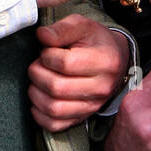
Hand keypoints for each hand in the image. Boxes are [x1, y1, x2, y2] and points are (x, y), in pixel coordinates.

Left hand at [27, 15, 130, 131]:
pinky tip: (40, 98)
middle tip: (37, 65)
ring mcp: (92, 106)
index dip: (47, 55)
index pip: (65, 63)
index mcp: (105, 61)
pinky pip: (54, 125)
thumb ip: (61, 28)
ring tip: (37, 80)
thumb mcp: (82, 25)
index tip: (47, 51)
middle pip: (57, 88)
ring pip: (54, 109)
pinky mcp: (82, 117)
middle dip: (37, 73)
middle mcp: (101, 87)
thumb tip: (42, 36)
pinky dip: (39, 114)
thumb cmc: (95, 41)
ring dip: (36, 93)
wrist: (114, 60)